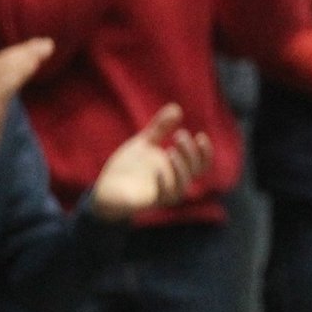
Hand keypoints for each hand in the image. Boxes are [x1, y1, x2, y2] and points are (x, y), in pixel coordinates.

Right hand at [0, 39, 53, 164]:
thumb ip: (2, 85)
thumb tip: (21, 71)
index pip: (1, 59)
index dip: (20, 49)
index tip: (39, 43)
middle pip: (5, 60)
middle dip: (27, 50)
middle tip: (48, 43)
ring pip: (6, 69)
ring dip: (27, 57)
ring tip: (44, 49)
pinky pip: (7, 84)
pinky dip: (21, 72)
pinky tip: (33, 65)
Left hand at [91, 104, 213, 221]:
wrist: (106, 189)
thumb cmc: (129, 167)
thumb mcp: (145, 143)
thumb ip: (160, 128)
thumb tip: (176, 107)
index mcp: (178, 170)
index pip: (201, 164)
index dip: (204, 152)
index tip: (200, 135)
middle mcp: (175, 183)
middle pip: (194, 170)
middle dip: (189, 152)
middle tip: (179, 134)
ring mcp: (163, 194)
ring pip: (182, 185)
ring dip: (180, 168)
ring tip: (171, 151)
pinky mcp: (148, 203)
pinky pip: (162, 196)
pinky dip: (163, 183)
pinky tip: (158, 170)